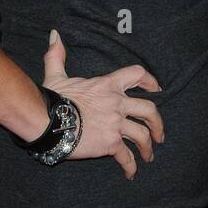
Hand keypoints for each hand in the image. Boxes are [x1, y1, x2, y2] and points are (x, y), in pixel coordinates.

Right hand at [41, 28, 163, 179]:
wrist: (48, 121)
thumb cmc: (52, 99)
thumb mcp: (56, 75)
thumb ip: (57, 56)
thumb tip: (54, 35)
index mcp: (108, 85)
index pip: (137, 75)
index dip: (150, 81)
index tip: (157, 89)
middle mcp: (117, 104)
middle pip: (150, 110)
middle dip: (158, 123)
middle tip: (160, 134)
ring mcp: (116, 124)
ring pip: (143, 135)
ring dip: (148, 147)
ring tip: (148, 156)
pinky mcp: (110, 143)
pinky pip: (126, 156)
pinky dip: (131, 166)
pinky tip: (131, 173)